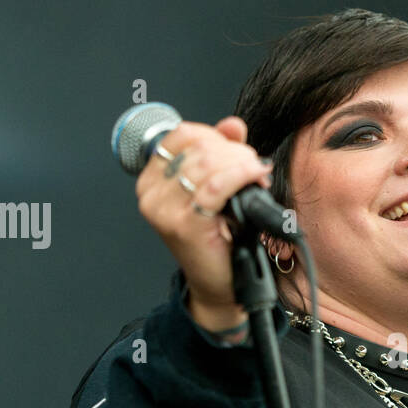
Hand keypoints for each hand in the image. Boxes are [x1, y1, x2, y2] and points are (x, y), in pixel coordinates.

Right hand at [134, 116, 273, 329]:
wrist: (219, 283)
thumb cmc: (218, 239)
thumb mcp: (217, 187)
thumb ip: (221, 152)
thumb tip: (233, 124)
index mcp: (152, 179)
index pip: (182, 134)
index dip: (216, 135)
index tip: (237, 151)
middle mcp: (151, 193)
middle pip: (198, 146)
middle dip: (234, 151)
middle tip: (253, 167)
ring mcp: (164, 210)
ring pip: (209, 162)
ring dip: (242, 163)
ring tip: (257, 177)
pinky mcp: (185, 224)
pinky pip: (217, 186)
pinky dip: (242, 175)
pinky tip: (257, 177)